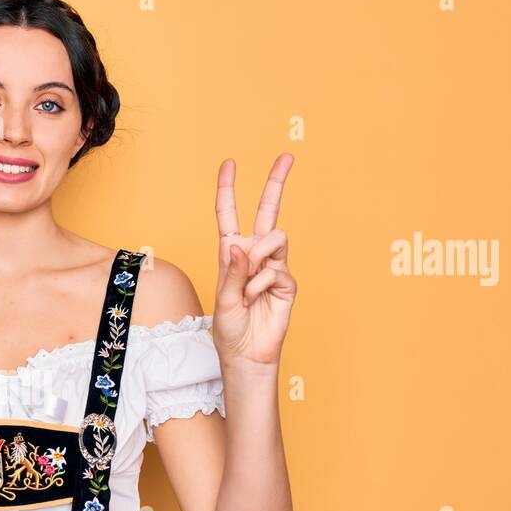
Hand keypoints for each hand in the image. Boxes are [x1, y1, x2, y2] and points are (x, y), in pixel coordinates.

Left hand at [212, 153, 296, 367]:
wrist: (247, 353)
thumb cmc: (229, 328)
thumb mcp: (222, 299)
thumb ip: (232, 271)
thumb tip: (241, 243)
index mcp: (230, 254)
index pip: (228, 215)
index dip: (228, 189)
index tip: (230, 163)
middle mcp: (253, 255)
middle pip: (267, 212)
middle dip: (276, 183)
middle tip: (287, 156)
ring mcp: (273, 266)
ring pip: (274, 238)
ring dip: (257, 261)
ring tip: (248, 289)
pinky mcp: (287, 281)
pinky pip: (276, 269)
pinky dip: (261, 285)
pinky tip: (257, 300)